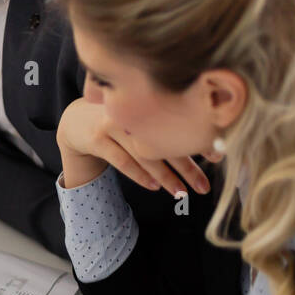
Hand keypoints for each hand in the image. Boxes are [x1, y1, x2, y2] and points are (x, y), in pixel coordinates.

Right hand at [56, 96, 210, 195]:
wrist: (75, 121)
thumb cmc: (118, 121)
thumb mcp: (141, 116)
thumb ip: (164, 123)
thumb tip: (209, 142)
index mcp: (146, 101)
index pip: (178, 123)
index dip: (198, 141)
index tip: (218, 157)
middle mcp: (130, 110)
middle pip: (164, 142)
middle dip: (188, 167)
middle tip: (204, 187)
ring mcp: (111, 124)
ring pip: (145, 155)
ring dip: (166, 177)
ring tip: (182, 193)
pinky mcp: (96, 139)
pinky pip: (122, 161)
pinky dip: (140, 175)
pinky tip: (154, 186)